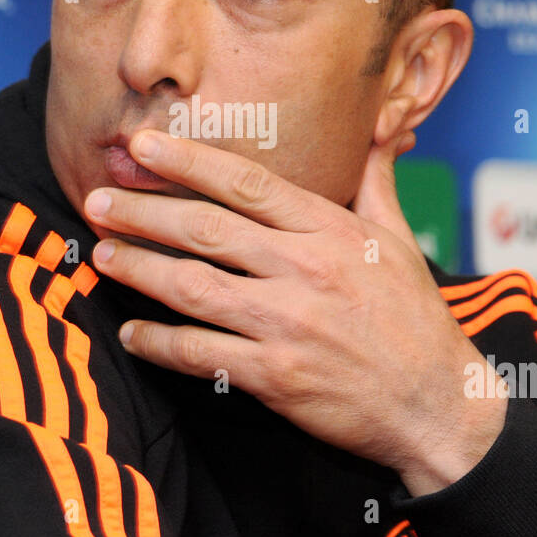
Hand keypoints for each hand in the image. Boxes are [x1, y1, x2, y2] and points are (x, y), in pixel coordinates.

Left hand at [83, 128, 506, 493]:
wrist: (438, 405)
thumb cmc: (416, 320)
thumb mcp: (403, 242)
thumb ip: (376, 183)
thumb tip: (380, 131)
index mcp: (331, 231)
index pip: (246, 183)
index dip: (188, 161)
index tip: (143, 145)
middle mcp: (305, 270)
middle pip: (205, 229)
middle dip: (143, 211)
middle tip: (97, 200)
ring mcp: (288, 324)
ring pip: (193, 286)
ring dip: (138, 268)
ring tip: (101, 255)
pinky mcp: (276, 376)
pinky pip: (200, 353)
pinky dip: (159, 342)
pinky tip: (132, 332)